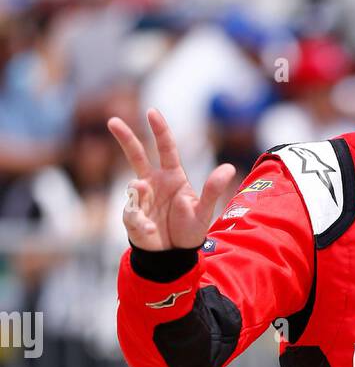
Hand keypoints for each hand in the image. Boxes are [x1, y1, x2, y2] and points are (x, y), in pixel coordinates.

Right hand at [106, 108, 235, 251]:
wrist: (174, 255)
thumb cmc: (189, 230)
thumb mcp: (203, 211)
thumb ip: (213, 190)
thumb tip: (229, 168)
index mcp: (172, 176)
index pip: (165, 148)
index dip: (159, 130)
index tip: (151, 112)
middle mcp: (153, 182)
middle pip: (137, 155)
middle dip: (125, 137)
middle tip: (113, 120)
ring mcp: (141, 198)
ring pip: (132, 187)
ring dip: (138, 193)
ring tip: (144, 199)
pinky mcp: (132, 216)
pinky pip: (132, 214)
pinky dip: (142, 222)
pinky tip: (152, 231)